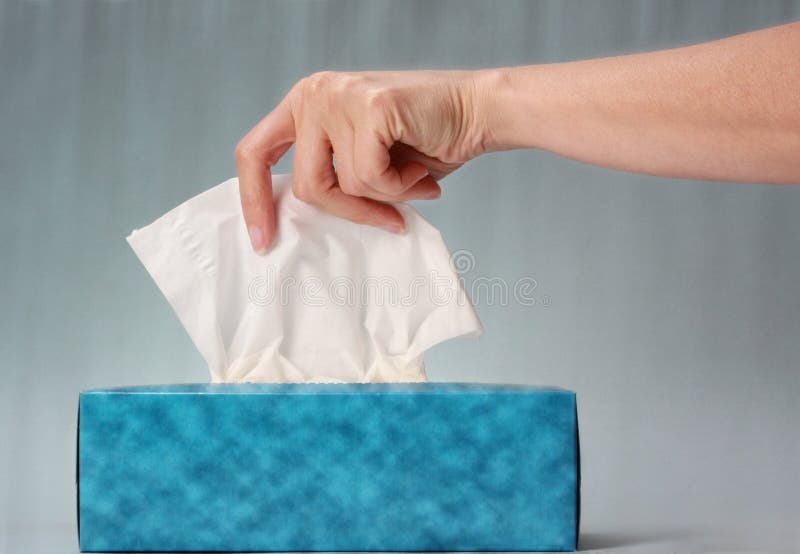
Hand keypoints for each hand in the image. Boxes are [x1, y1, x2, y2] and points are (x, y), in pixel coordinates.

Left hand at [235, 70, 490, 251]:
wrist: (477, 112)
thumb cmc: (424, 142)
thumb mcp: (360, 160)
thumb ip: (329, 177)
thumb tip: (296, 225)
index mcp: (304, 104)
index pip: (254, 152)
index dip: (254, 200)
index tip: (262, 240)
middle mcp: (314, 93)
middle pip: (307, 185)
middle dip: (352, 211)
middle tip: (389, 218)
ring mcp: (339, 96)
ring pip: (342, 184)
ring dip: (385, 196)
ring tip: (413, 179)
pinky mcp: (368, 106)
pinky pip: (370, 177)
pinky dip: (401, 187)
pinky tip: (420, 171)